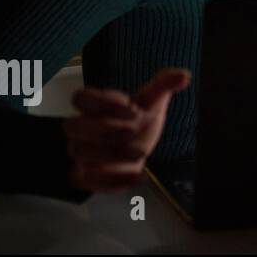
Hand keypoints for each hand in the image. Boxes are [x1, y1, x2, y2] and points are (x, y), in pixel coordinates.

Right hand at [64, 68, 190, 191]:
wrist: (136, 149)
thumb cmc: (137, 121)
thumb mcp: (152, 102)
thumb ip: (163, 85)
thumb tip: (184, 75)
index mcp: (95, 106)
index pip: (80, 98)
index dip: (101, 102)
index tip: (130, 107)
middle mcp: (83, 129)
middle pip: (72, 126)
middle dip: (103, 129)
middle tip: (132, 130)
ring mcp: (82, 153)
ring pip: (79, 152)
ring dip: (110, 153)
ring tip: (140, 152)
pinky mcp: (86, 177)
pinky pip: (88, 181)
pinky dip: (115, 181)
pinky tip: (140, 175)